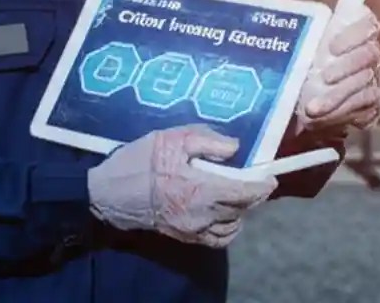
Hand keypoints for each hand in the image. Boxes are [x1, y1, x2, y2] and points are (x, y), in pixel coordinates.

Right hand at [88, 125, 275, 247]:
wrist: (108, 193)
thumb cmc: (139, 162)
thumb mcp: (172, 139)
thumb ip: (207, 140)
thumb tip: (235, 147)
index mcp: (201, 188)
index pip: (245, 192)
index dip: (263, 186)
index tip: (271, 178)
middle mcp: (202, 214)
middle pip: (242, 209)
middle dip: (253, 196)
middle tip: (255, 181)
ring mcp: (193, 229)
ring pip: (231, 226)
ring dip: (240, 211)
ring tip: (236, 194)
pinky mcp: (184, 236)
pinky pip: (216, 239)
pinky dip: (227, 228)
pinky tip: (223, 213)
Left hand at [295, 8, 379, 137]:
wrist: (307, 100)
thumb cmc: (308, 62)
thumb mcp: (306, 40)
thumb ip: (318, 17)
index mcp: (356, 31)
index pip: (367, 23)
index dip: (353, 34)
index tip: (332, 47)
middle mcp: (370, 53)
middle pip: (369, 54)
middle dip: (345, 67)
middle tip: (323, 77)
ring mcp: (373, 78)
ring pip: (364, 83)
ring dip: (337, 96)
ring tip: (311, 108)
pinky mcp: (373, 102)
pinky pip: (364, 106)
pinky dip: (341, 112)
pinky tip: (322, 118)